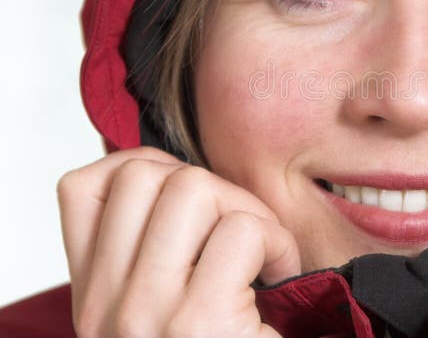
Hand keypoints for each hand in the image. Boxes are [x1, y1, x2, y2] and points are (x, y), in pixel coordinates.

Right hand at [57, 146, 300, 337]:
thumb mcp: (156, 319)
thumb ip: (153, 261)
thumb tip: (186, 183)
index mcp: (95, 301)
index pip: (84, 188)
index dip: (146, 169)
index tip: (194, 203)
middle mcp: (106, 307)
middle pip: (146, 174)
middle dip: (214, 188)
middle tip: (244, 233)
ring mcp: (145, 314)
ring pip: (190, 187)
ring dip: (246, 209)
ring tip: (263, 255)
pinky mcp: (198, 324)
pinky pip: (242, 231)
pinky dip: (276, 242)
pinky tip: (281, 276)